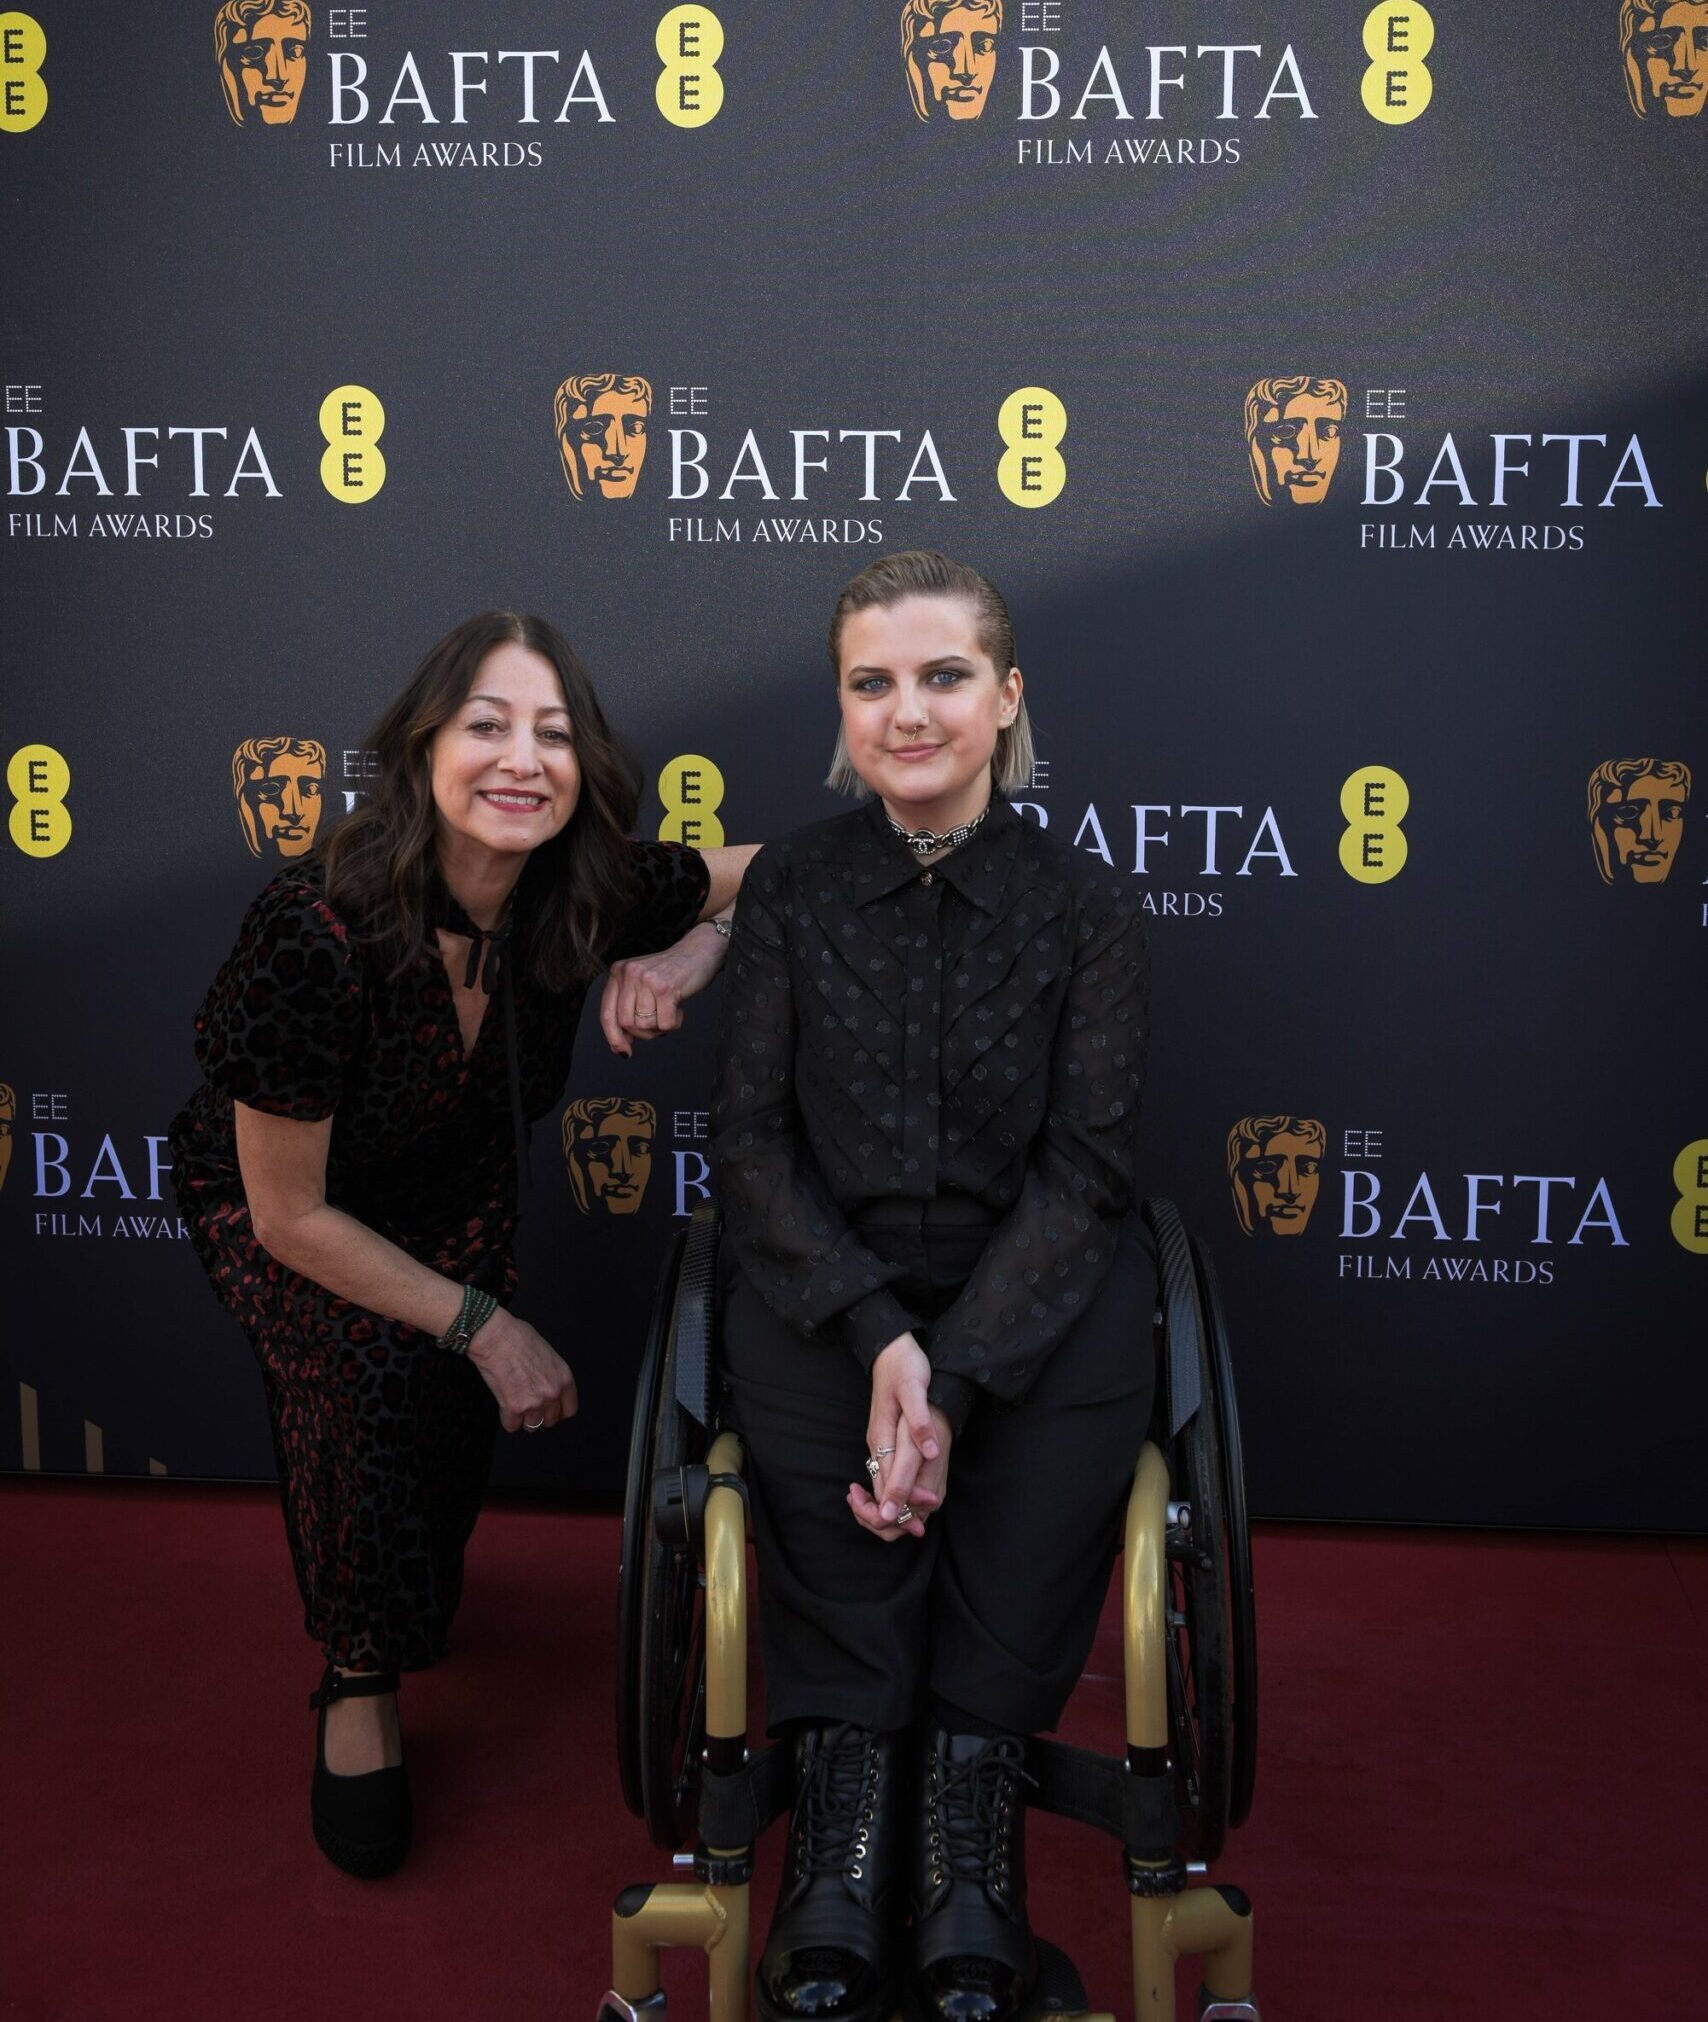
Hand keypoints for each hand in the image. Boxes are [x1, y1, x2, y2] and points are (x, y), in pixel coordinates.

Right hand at [466, 1309, 577, 1432]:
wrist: (496, 1337)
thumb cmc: (517, 1337)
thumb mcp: (548, 1354)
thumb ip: (551, 1375)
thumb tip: (547, 1386)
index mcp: (564, 1378)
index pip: (569, 1409)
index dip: (558, 1410)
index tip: (550, 1410)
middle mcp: (552, 1392)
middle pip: (550, 1420)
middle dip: (539, 1414)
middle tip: (528, 1403)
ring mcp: (534, 1402)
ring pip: (531, 1426)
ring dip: (522, 1418)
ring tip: (515, 1402)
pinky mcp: (514, 1408)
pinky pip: (512, 1425)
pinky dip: (507, 1419)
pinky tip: (504, 1405)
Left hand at [600, 924, 726, 1057]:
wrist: (699, 952)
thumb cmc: (671, 973)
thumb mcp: (641, 986)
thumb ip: (627, 1010)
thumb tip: (619, 1046)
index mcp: (618, 972)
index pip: (607, 1013)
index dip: (613, 1036)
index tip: (623, 1051)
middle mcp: (628, 973)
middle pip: (626, 1023)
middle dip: (643, 1031)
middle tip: (658, 1022)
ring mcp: (646, 979)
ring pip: (645, 1025)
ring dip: (660, 1026)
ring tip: (669, 1010)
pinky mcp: (665, 988)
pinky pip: (665, 1024)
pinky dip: (674, 1023)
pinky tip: (679, 1009)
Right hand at [849, 1334, 940, 1538]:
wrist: (892, 1350)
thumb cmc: (904, 1366)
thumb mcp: (915, 1387)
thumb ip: (920, 1421)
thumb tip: (930, 1452)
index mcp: (883, 1435)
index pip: (887, 1479)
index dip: (900, 1504)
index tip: (913, 1526)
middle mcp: (877, 1443)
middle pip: (879, 1491)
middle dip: (895, 1516)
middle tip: (919, 1531)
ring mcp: (879, 1442)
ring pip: (881, 1486)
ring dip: (896, 1508)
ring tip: (917, 1524)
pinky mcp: (885, 1440)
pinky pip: (886, 1475)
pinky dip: (896, 1493)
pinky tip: (912, 1499)